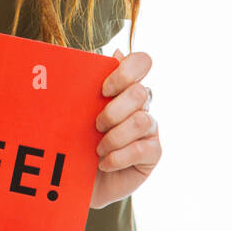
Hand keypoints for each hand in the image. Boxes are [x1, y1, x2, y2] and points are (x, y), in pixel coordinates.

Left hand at [90, 48, 159, 209]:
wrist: (78, 177)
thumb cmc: (78, 138)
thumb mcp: (79, 110)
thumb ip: (91, 83)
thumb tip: (115, 52)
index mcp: (125, 85)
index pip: (141, 62)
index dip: (126, 72)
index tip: (103, 89)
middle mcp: (142, 103)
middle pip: (140, 92)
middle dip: (113, 111)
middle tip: (96, 125)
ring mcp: (150, 127)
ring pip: (141, 121)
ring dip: (114, 137)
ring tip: (98, 149)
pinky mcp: (153, 152)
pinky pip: (141, 150)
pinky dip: (118, 157)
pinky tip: (105, 163)